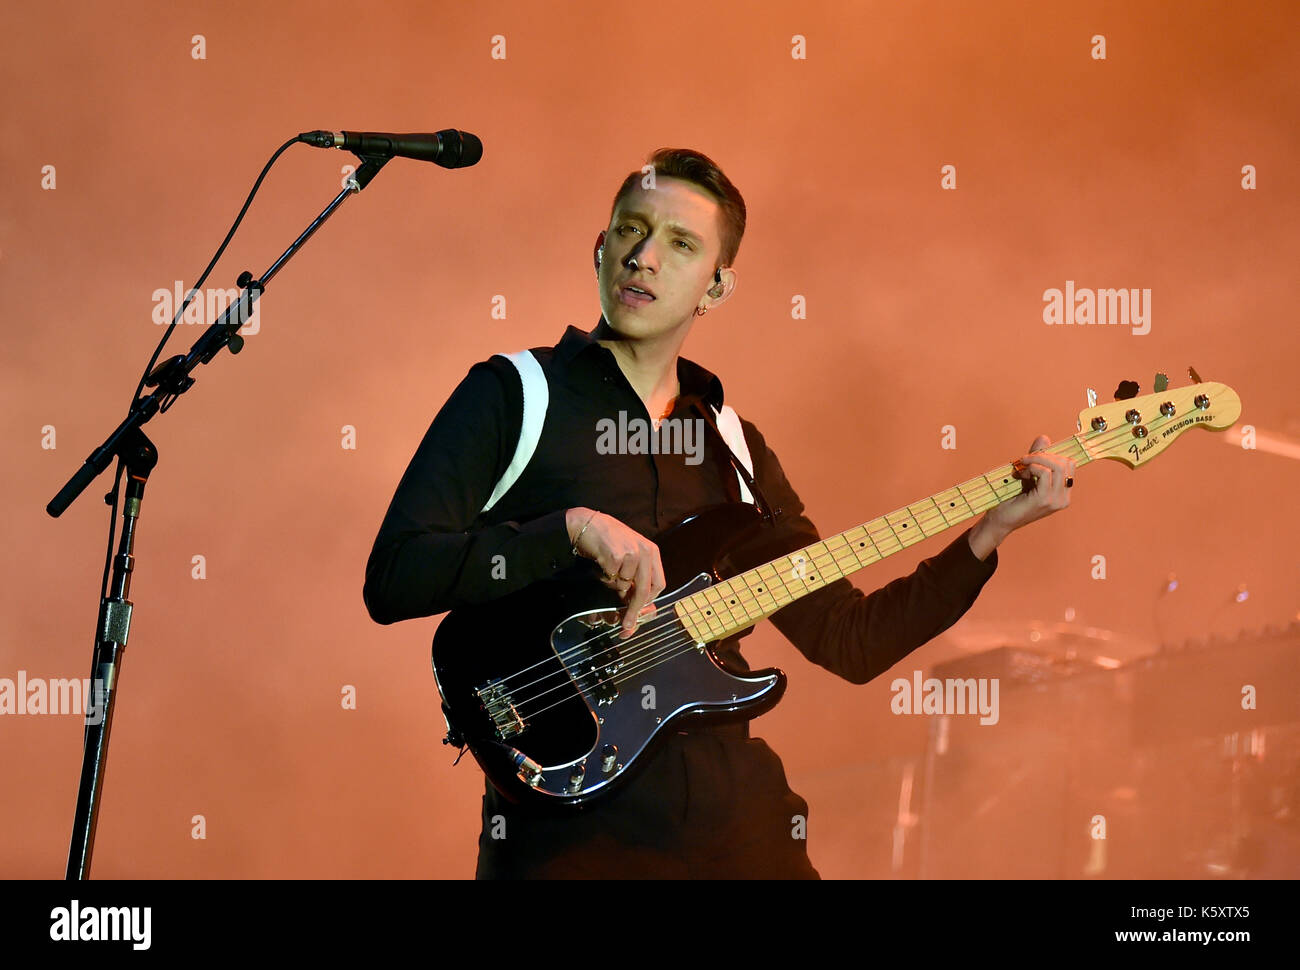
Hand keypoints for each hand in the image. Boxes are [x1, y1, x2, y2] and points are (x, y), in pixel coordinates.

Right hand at [566, 508, 665, 637]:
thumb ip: (634, 582)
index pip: (658, 584)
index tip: (638, 615)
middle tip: (626, 625)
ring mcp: (632, 552)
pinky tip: (600, 565)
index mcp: (652, 552)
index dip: (648, 602)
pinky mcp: (616, 554)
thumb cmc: (608, 544)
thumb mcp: (628, 559)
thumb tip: (634, 615)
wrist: (587, 525)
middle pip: (645, 590)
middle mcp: (646, 551)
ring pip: (624, 586)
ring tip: (607, 572)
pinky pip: (610, 579)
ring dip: (613, 586)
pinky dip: (604, 578)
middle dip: (634, 610)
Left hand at [982, 434, 1074, 539]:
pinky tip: (1021, 474)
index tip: (1033, 458)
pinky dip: (1032, 467)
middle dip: (1044, 455)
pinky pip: (1045, 473)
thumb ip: (1037, 457)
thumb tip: (1044, 437)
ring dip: (1037, 459)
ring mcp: (1056, 500)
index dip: (1052, 455)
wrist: (1000, 520)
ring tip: (1022, 466)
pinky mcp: (1044, 500)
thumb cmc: (1012, 499)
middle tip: (1025, 460)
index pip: (1070, 465)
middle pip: (1066, 463)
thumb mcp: (1028, 474)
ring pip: (1057, 466)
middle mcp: (1064, 498)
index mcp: (1063, 493)